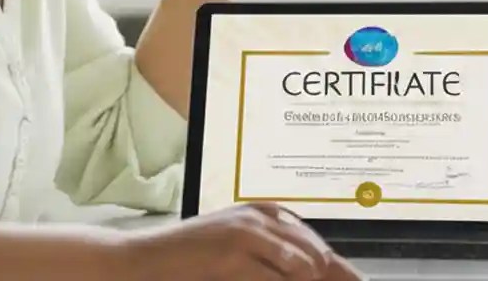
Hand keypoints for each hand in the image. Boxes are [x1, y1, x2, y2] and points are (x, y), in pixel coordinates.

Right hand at [120, 203, 364, 280]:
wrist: (146, 259)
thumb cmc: (191, 257)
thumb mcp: (238, 246)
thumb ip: (275, 255)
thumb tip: (321, 271)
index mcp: (267, 213)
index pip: (320, 248)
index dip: (341, 275)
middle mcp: (261, 217)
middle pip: (318, 259)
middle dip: (324, 280)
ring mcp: (247, 233)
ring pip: (304, 270)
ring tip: (264, 279)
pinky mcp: (233, 254)